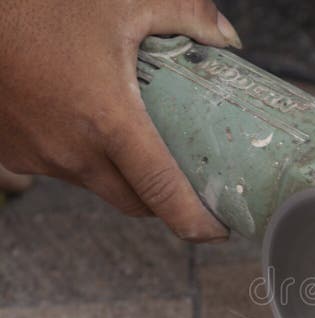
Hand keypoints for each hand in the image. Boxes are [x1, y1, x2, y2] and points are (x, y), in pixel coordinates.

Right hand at [0, 0, 241, 240]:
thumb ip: (187, 15)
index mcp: (107, 121)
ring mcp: (38, 156)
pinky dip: (83, 154)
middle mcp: (72, 151)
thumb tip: (228, 39)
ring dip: (122, 172)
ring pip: (98, 184)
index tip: (218, 232)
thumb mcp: (124, 0)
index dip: (196, 222)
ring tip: (135, 133)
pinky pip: (62, 167)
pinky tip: (86, 118)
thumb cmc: (39, 2)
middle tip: (189, 181)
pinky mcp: (13, 152)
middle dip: (166, 200)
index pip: (163, 193)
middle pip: (135, 201)